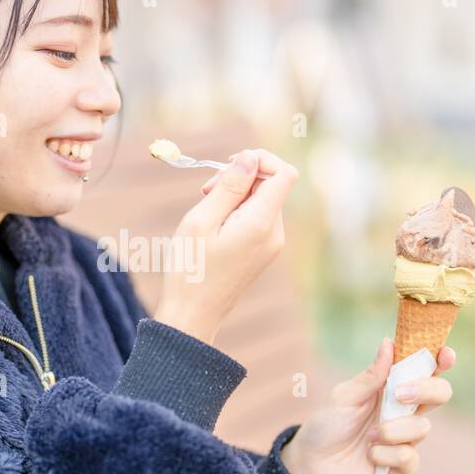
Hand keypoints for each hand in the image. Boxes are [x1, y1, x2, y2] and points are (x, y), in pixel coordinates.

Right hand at [153, 148, 298, 344]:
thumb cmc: (190, 269)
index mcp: (261, 224)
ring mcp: (271, 245)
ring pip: (262, 200)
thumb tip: (250, 158)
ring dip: (236, 195)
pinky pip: (257, 218)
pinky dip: (237, 212)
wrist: (192, 315)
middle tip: (205, 192)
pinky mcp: (262, 252)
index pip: (284, 173)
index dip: (260, 159)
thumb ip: (229, 186)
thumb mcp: (202, 220)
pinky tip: (213, 226)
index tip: (229, 167)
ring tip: (206, 211)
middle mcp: (274, 234)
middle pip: (271, 185)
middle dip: (240, 178)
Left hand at [280, 338, 455, 473]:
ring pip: (423, 427)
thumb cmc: (327, 426)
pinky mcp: (402, 466)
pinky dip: (386, 455)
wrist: (311, 466)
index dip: (440, 360)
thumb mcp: (344, 397)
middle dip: (427, 390)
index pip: (425, 370)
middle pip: (440, 393)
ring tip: (369, 436)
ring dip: (392, 430)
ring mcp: (406, 439)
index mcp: (392, 389)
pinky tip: (370, 456)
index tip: (445, 354)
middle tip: (400, 395)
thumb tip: (390, 343)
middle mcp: (404, 412)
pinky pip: (409, 457)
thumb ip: (370, 376)